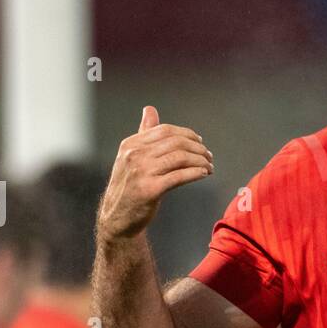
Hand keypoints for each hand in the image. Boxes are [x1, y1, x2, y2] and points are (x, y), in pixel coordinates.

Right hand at [97, 106, 213, 239]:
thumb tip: (150, 110)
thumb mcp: (131, 157)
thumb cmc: (129, 187)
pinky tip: (203, 174)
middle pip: (176, 143)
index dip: (187, 134)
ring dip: (200, 161)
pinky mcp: (150, 190)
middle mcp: (134, 155)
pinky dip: (195, 173)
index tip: (200, 143)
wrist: (117, 218)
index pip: (165, 130)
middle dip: (198, 148)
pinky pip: (179, 176)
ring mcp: (142, 172)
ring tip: (209, 167)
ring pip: (180, 158)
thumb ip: (143, 134)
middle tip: (208, 157)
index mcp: (131, 144)